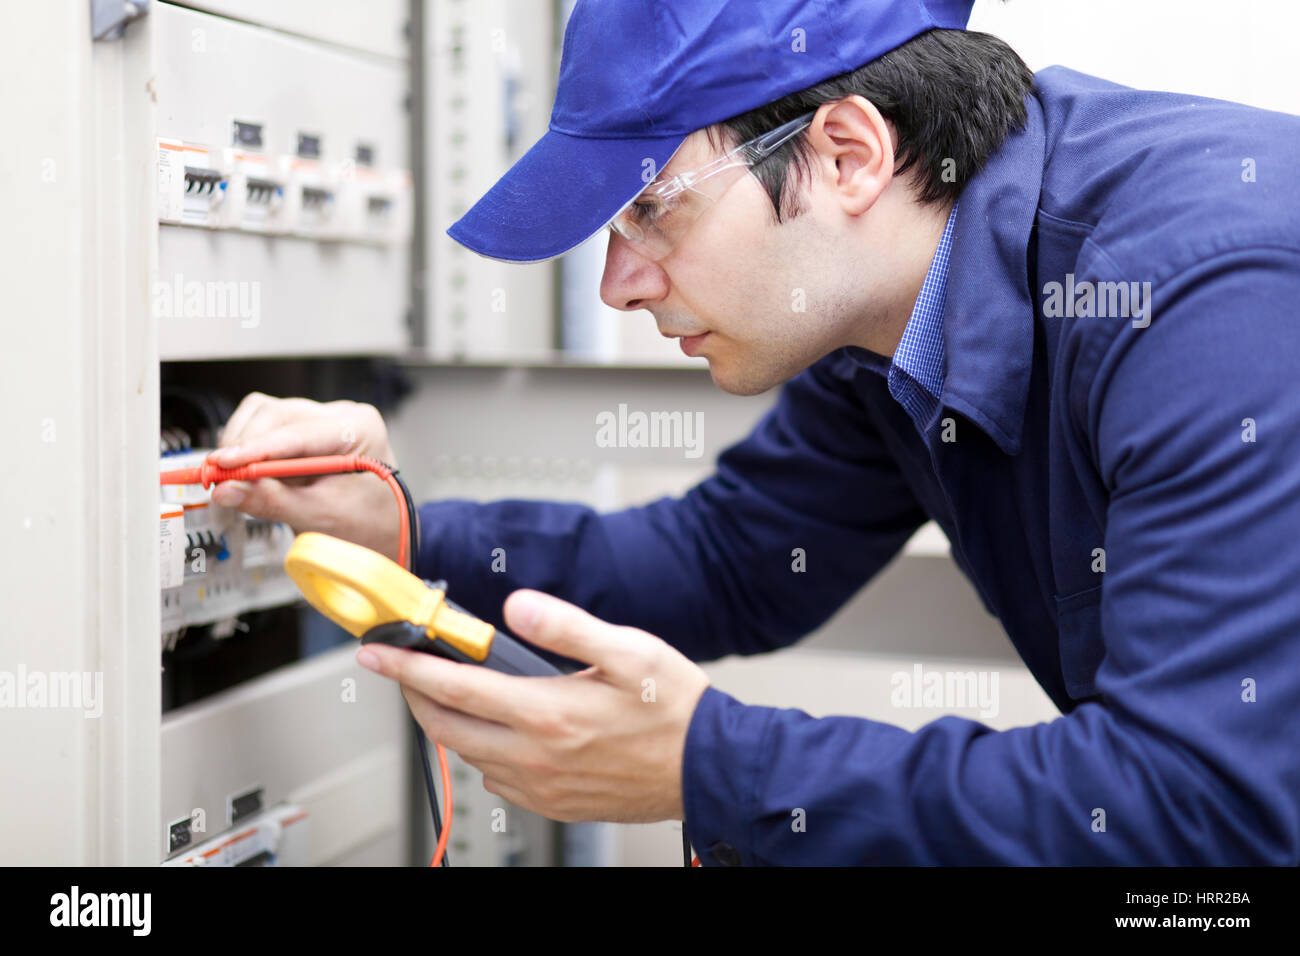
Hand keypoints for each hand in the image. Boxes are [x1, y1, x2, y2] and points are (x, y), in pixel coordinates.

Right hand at [207, 392, 404, 562]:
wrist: (382, 530)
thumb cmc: (366, 523)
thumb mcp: (320, 516)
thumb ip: (273, 502)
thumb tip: (227, 491)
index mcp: (359, 429)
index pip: (298, 433)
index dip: (255, 448)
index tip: (222, 463)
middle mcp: (340, 416)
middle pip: (276, 416)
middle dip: (244, 447)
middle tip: (219, 479)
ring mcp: (321, 420)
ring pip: (265, 416)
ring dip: (244, 447)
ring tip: (237, 481)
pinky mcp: (305, 431)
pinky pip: (266, 428)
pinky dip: (250, 450)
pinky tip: (250, 475)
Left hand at [356, 589, 711, 822]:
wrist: (708, 767)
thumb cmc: (674, 707)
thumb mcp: (629, 649)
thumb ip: (566, 626)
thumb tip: (516, 605)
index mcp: (546, 713)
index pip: (454, 687)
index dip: (406, 667)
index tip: (376, 652)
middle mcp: (534, 755)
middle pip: (446, 725)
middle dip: (415, 694)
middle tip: (407, 668)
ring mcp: (540, 786)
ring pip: (468, 753)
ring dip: (449, 721)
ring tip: (455, 691)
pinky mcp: (553, 803)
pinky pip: (496, 778)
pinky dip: (481, 750)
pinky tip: (498, 730)